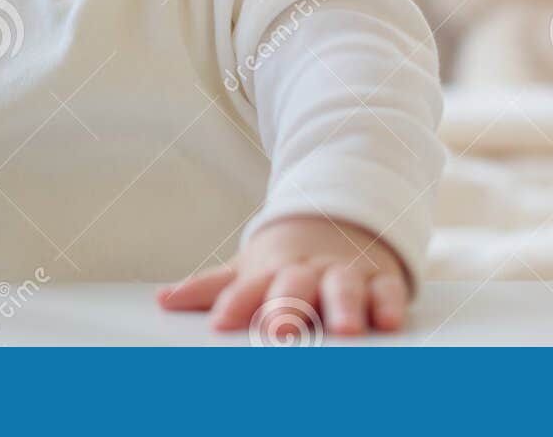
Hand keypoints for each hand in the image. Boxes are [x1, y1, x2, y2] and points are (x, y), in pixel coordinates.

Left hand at [155, 215, 410, 335]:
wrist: (338, 220)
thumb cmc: (287, 262)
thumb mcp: (250, 269)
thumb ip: (212, 287)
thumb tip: (164, 299)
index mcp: (271, 271)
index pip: (250, 288)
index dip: (235, 304)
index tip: (221, 323)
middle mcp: (307, 272)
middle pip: (295, 287)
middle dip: (288, 309)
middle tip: (280, 331)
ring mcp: (344, 273)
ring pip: (343, 287)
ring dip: (342, 306)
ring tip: (343, 330)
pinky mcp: (380, 278)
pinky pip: (387, 290)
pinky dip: (389, 303)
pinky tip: (388, 321)